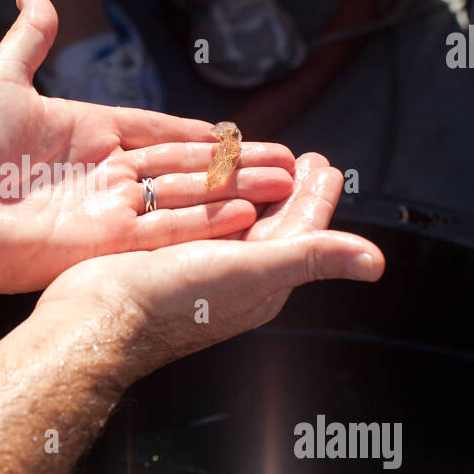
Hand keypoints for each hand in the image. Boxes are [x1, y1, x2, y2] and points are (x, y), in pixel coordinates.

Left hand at [0, 0, 298, 292]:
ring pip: (185, 197)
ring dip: (234, 193)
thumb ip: (29, 39)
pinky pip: (163, 232)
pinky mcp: (102, 243)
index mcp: (90, 132)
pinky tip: (244, 219)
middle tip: (286, 165)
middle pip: (186, 166)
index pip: (159, 131)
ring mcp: (107, 209)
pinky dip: (203, 226)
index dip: (200, 134)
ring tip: (283, 189)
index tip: (236, 132)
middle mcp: (106, 172)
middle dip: (236, 165)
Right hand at [35, 151, 384, 375]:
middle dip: (288, 187)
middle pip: (274, 222)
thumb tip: (376, 262)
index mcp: (266, 278)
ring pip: (237, 219)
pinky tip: (203, 184)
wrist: (97, 317)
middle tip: (298, 156)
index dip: (316, 194)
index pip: (304, 229)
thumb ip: (312, 257)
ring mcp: (202, 266)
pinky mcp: (167, 257)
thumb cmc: (171, 299)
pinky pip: (201, 220)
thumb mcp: (251, 271)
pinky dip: (213, 197)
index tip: (323, 163)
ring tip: (257, 159)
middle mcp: (238, 273)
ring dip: (251, 186)